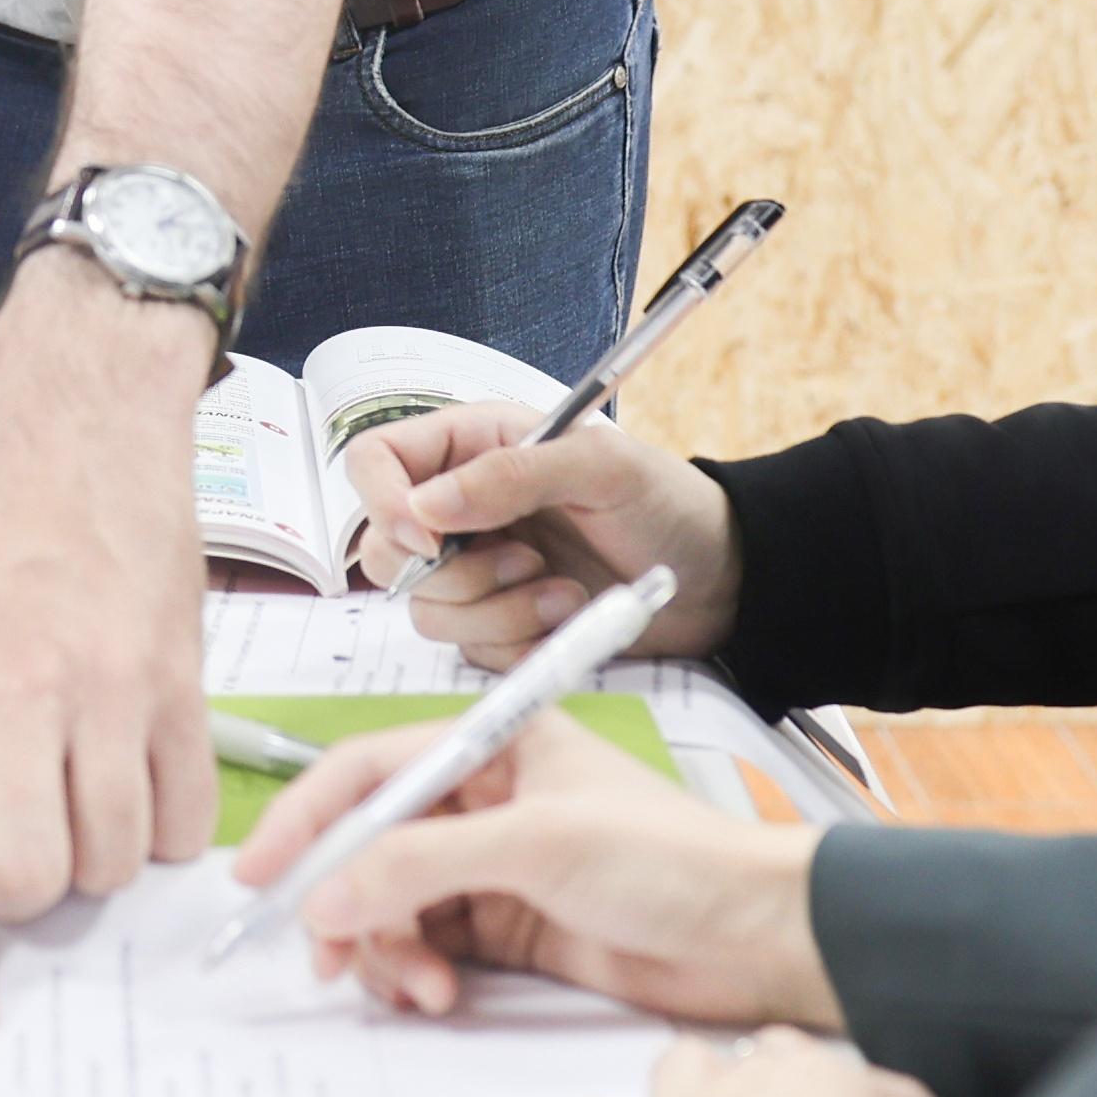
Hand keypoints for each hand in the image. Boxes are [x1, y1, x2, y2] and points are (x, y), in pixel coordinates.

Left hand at [0, 272, 216, 1027]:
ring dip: (99, 861)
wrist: (84, 428)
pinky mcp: (185, 681)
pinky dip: (167, 831)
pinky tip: (140, 782)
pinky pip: (188, 818)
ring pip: (114, 854)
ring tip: (81, 801)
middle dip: (28, 892)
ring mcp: (109, 685)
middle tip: (23, 848)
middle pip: (30, 870)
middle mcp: (17, 686)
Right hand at [233, 701, 834, 1029]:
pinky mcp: (510, 931)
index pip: (370, 770)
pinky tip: (442, 996)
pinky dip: (419, 974)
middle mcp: (484, 801)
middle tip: (334, 959)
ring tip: (421, 989)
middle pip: (370, 846)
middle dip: (346, 904)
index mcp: (493, 746)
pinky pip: (429, 948)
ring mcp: (494, 869)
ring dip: (387, 950)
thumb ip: (425, 863)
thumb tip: (329, 895)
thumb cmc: (674, 860)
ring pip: (393, 906)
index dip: (308, 819)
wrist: (761, 940)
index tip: (259, 876)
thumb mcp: (540, 844)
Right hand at [343, 402, 737, 663]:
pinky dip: (518, 643)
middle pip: (386, 550)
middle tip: (523, 562)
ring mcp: (479, 568)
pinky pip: (471, 649)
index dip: (382, 501)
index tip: (423, 537)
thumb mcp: (600, 467)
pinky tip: (567, 618)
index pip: (377, 461)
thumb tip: (427, 505)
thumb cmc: (667, 504)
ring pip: (428, 609)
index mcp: (474, 446)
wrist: (719, 578)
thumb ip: (512, 474)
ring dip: (496, 612)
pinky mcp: (500, 622)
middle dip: (452, 573)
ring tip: (564, 593)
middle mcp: (463, 507)